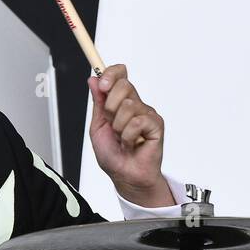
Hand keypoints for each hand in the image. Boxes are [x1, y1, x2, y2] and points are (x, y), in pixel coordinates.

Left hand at [87, 65, 169, 204]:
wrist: (124, 175)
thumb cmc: (113, 154)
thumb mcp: (98, 126)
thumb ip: (98, 103)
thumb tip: (93, 79)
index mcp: (120, 101)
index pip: (120, 74)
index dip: (111, 74)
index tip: (102, 84)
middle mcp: (135, 104)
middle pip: (124, 84)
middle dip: (110, 107)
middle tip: (112, 125)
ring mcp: (147, 113)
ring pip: (129, 105)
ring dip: (119, 127)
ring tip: (122, 139)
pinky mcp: (156, 125)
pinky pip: (137, 122)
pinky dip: (128, 137)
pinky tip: (132, 144)